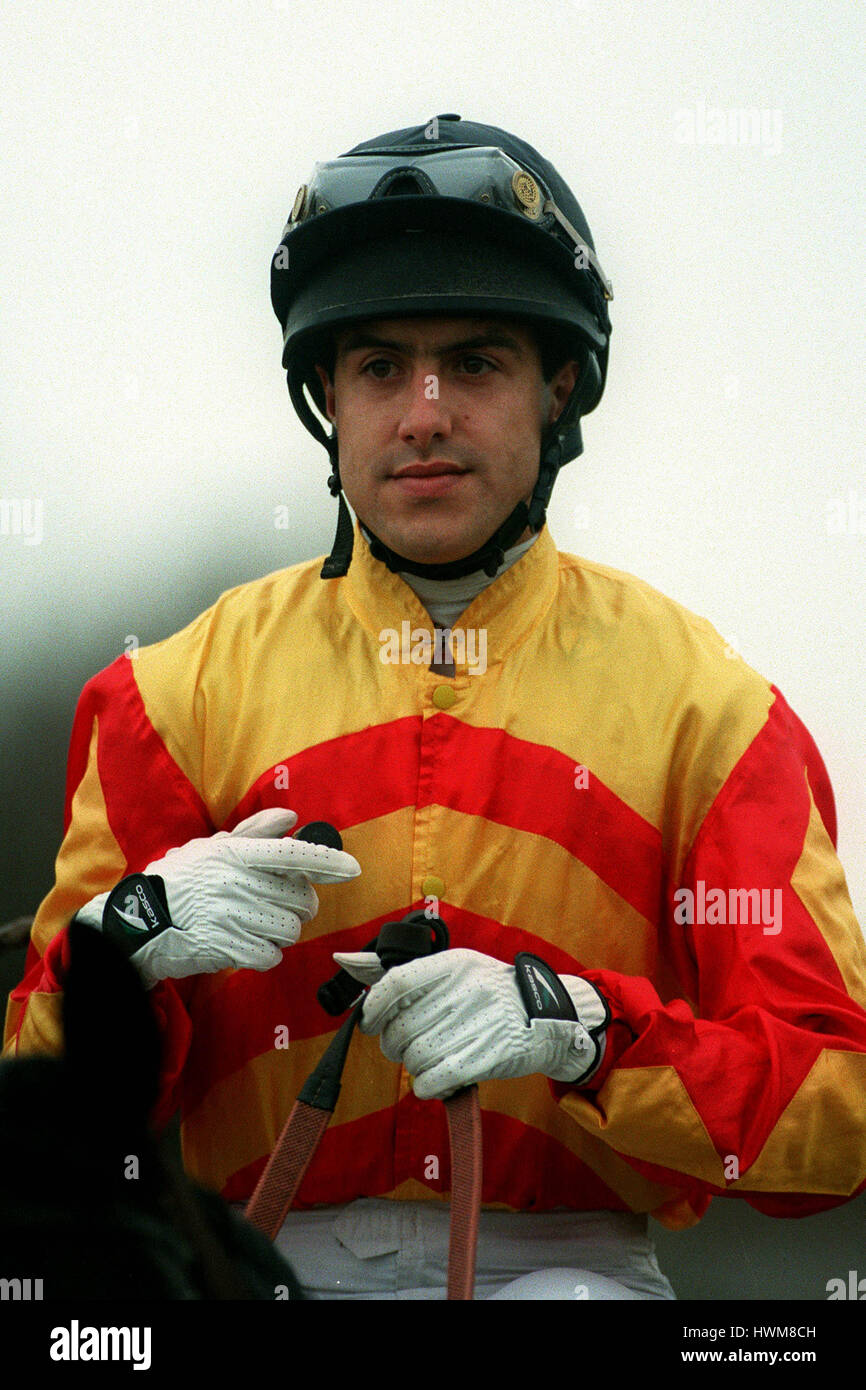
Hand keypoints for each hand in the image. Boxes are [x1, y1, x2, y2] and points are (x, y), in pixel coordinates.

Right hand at [80, 808, 360, 986]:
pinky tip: (247, 943)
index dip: (326, 860)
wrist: (140, 921)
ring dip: (280, 929)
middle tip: (277, 903)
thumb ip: (255, 831)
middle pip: (299, 898)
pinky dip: (265, 953)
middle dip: (298, 904)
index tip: (351, 868)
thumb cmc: (183, 881)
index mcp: (235, 853)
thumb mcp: (213, 847)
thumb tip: (291, 819)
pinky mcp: (226, 948)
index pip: (291, 854)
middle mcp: (236, 882)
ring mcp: (231, 917)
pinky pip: (271, 955)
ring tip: (256, 923)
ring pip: (289, 928)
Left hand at [332, 946, 607, 1099]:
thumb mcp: (451, 969)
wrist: (548, 1016)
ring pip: (416, 1057)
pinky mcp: (490, 1056)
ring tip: (427, 1062)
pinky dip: (427, 1086)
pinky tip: (433, 1082)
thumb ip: (398, 970)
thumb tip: (342, 960)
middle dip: (395, 1045)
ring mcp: (479, 1023)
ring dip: (414, 1067)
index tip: (370, 1022)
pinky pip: (437, 1079)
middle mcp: (465, 989)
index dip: (373, 1008)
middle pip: (401, 1028)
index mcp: (453, 963)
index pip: (395, 983)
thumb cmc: (487, 993)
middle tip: (408, 1046)